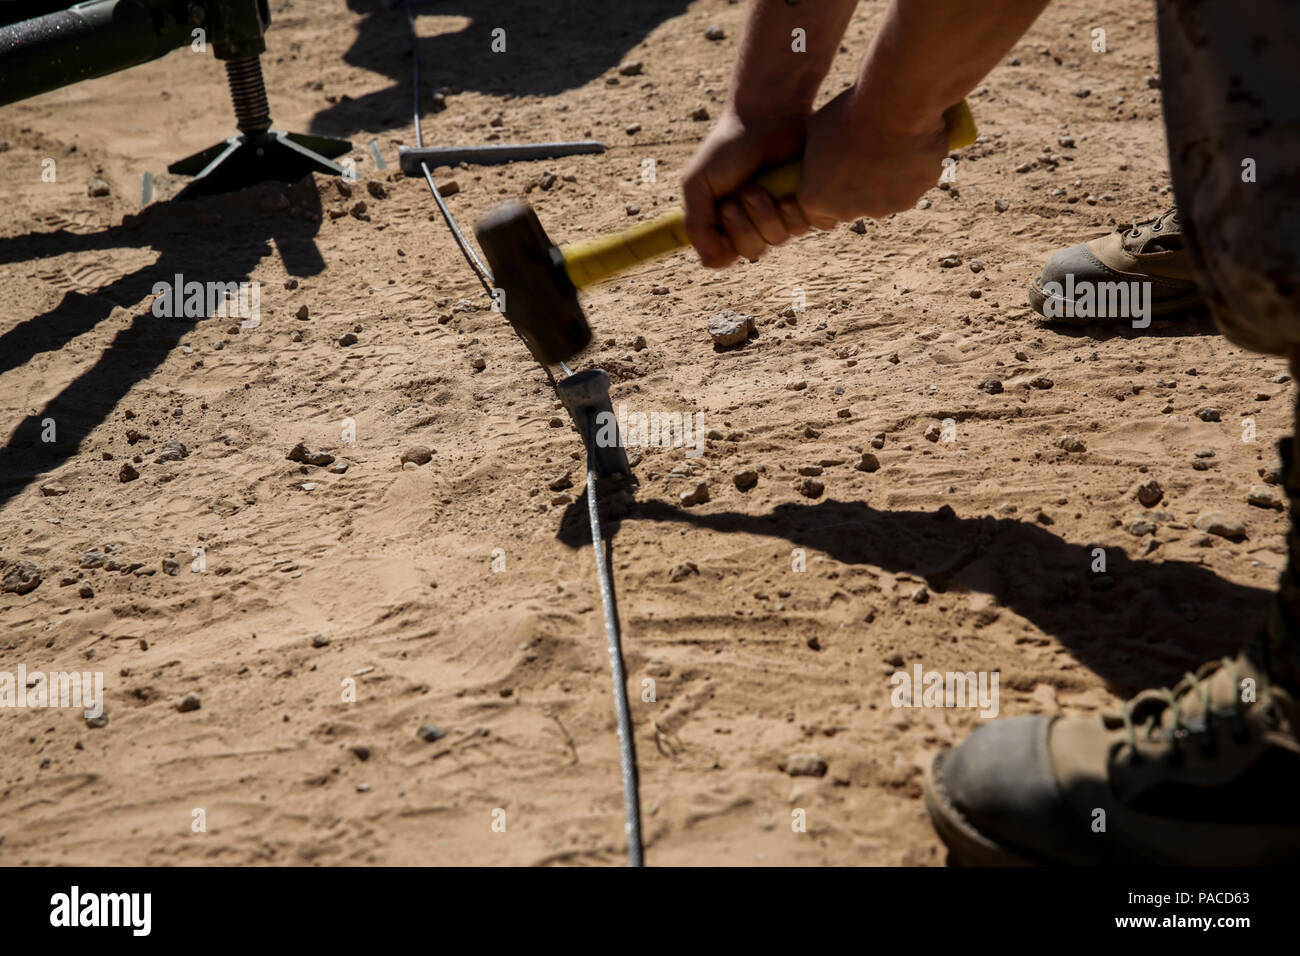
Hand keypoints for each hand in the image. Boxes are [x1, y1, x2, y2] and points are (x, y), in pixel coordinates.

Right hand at [681, 108, 812, 267]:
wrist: (767, 116)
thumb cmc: (728, 147)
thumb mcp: (698, 184)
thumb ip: (696, 225)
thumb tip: (709, 264)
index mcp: (720, 222)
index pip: (722, 258)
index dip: (726, 242)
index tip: (725, 211)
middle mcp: (748, 223)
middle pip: (751, 252)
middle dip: (746, 224)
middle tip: (745, 193)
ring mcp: (776, 216)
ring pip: (776, 241)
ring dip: (767, 213)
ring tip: (762, 186)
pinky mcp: (801, 206)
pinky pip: (801, 229)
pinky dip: (793, 211)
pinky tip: (788, 192)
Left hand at [796, 86, 948, 227]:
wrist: (895, 108)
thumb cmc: (850, 113)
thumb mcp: (818, 128)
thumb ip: (816, 152)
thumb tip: (820, 151)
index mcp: (816, 198)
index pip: (817, 214)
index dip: (825, 196)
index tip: (834, 179)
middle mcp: (848, 212)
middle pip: (852, 205)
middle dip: (857, 185)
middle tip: (865, 153)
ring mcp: (883, 208)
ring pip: (883, 197)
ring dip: (886, 178)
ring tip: (890, 144)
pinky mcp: (913, 197)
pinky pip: (910, 185)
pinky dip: (911, 170)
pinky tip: (910, 144)